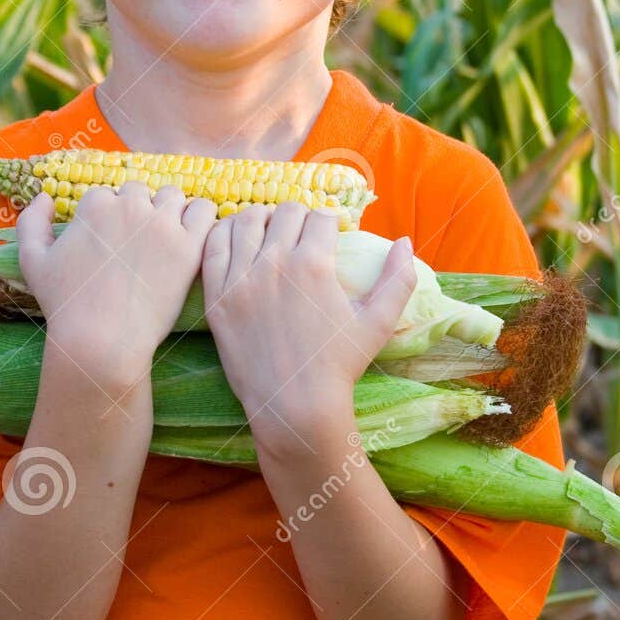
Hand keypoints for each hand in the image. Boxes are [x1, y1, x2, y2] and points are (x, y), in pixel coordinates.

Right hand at [15, 182, 217, 382]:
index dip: (109, 218)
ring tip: (165, 241)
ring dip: (170, 212)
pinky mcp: (189, 245)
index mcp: (96, 205)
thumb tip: (43, 196)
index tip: (111, 244)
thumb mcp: (32, 262)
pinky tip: (192, 239)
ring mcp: (162, 224)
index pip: (108, 195)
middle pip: (141, 193)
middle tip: (138, 246)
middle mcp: (130, 206)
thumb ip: (30, 223)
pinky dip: (201, 219)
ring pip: (174, 197)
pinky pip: (205, 212)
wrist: (102, 340)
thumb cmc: (65, 304)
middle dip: (139, 213)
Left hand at [200, 203, 417, 443]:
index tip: (330, 234)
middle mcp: (274, 264)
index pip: (320, 217)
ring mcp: (240, 279)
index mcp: (314, 265)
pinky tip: (237, 240)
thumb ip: (398, 279)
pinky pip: (213, 246)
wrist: (294, 406)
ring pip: (246, 220)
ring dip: (262, 218)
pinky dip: (225, 233)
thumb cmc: (339, 367)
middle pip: (285, 212)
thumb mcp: (378, 323)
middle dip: (299, 218)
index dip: (330, 222)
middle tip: (302, 234)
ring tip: (270, 232)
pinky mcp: (216, 296)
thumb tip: (405, 242)